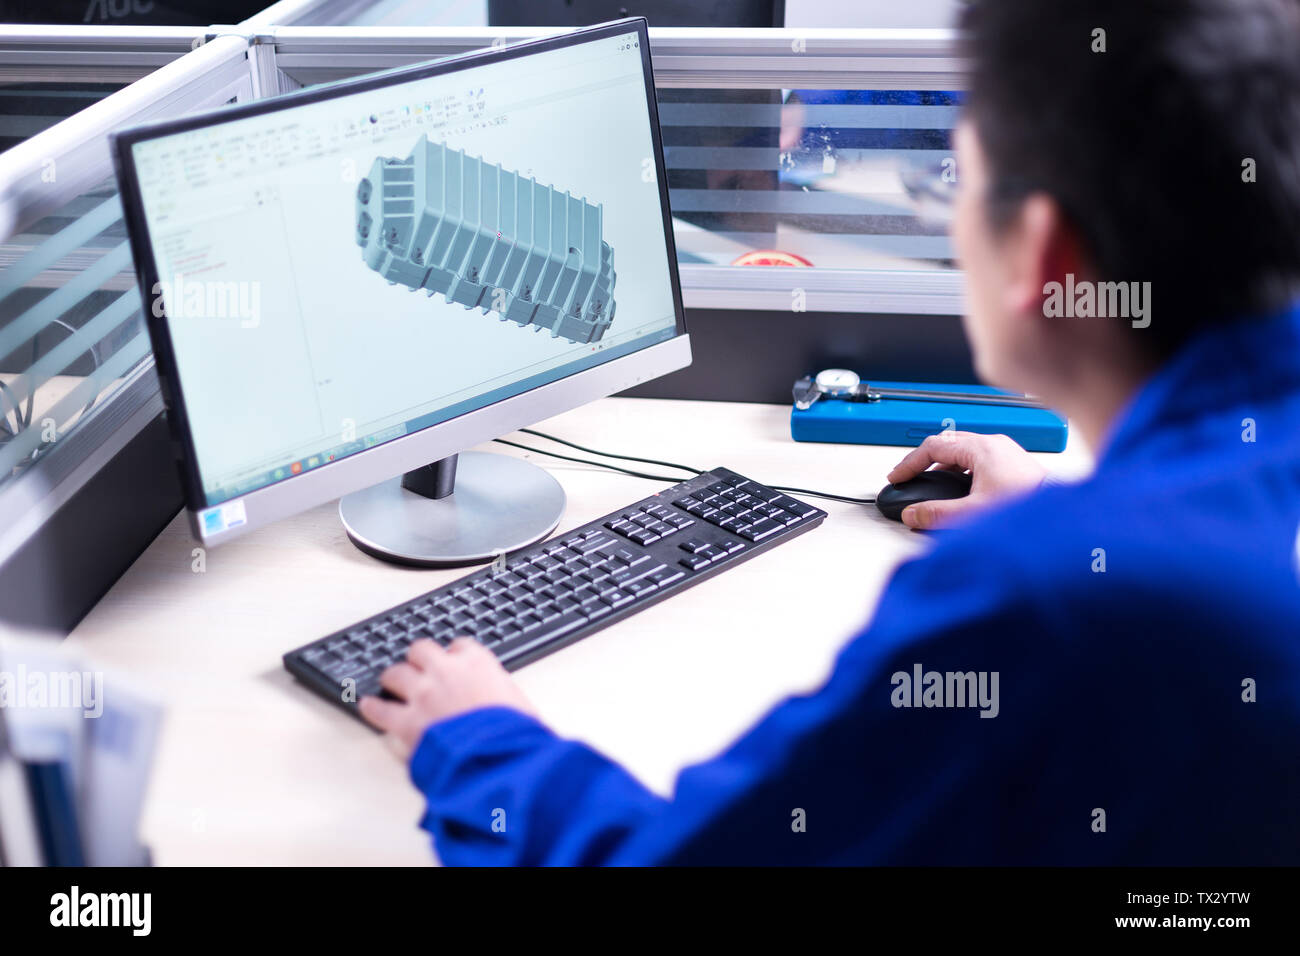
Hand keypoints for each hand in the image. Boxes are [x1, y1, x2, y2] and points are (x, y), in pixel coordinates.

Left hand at [359, 638, 536, 751]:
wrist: (499, 762)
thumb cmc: (516, 737)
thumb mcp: (521, 706)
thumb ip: (503, 694)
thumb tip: (499, 699)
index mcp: (478, 664)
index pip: (460, 646)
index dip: (455, 655)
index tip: (453, 662)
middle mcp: (446, 672)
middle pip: (420, 650)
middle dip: (419, 660)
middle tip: (418, 669)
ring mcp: (422, 696)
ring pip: (395, 674)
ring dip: (394, 679)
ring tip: (391, 684)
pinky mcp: (405, 723)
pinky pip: (379, 710)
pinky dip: (373, 708)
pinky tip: (368, 706)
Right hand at [886, 431, 1046, 529]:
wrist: (1061, 515)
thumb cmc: (1026, 507)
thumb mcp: (973, 513)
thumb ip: (937, 514)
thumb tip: (912, 515)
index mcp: (981, 449)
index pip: (933, 446)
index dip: (910, 463)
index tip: (897, 477)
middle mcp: (994, 444)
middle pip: (947, 444)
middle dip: (923, 461)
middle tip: (908, 477)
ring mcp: (1005, 451)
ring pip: (963, 451)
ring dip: (943, 466)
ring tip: (930, 483)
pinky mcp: (1013, 462)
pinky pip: (977, 458)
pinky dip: (960, 470)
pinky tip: (959, 488)